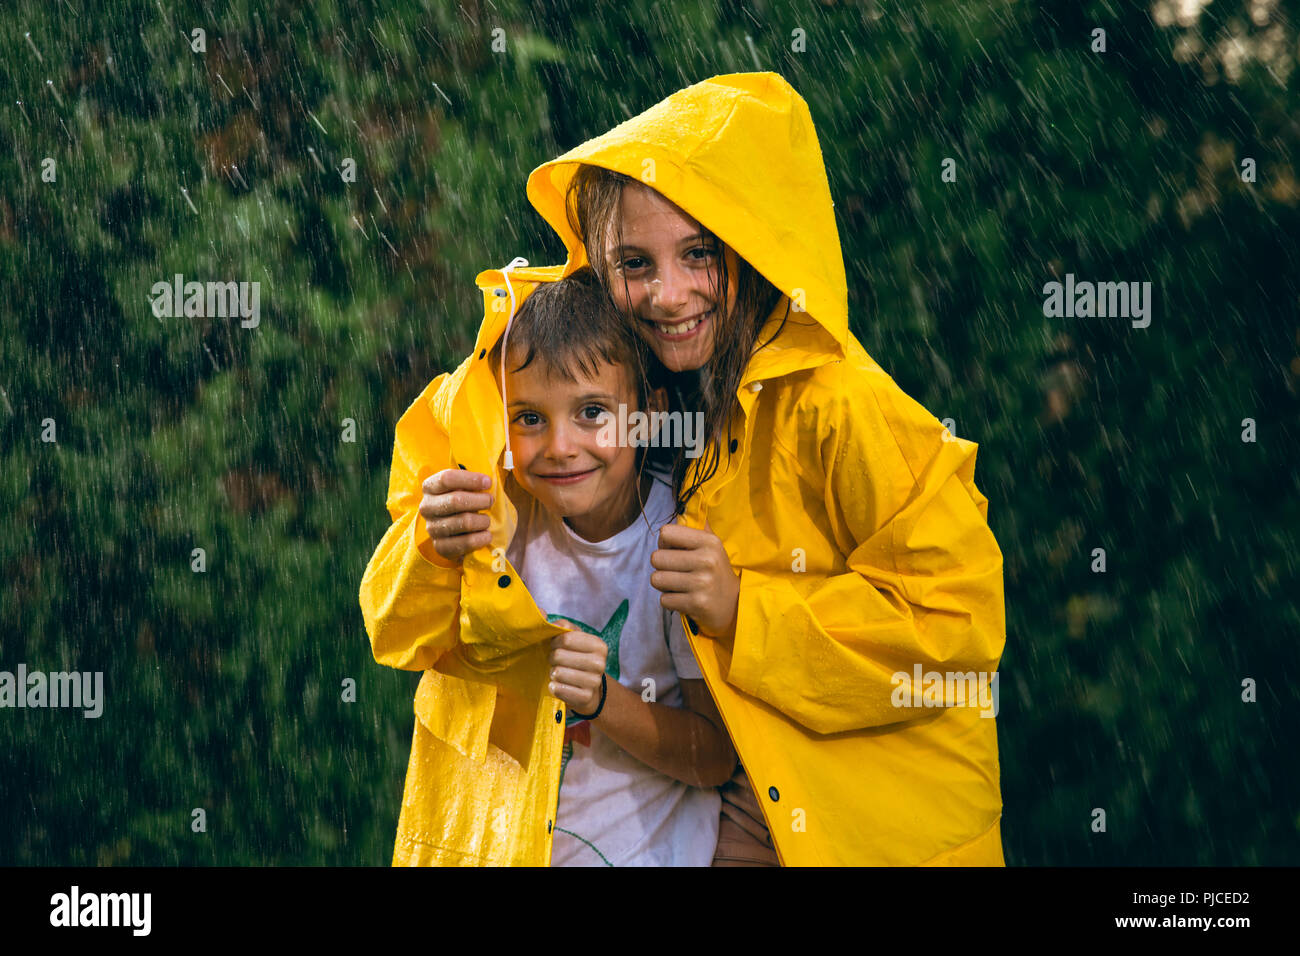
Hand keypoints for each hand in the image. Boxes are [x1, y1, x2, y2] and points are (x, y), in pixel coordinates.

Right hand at [419, 469, 492, 562]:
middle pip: (456, 500)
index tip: (488, 482)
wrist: (458, 531)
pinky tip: (486, 535)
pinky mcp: (440, 546)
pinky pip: (465, 543)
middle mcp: (427, 507)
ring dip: (482, 520)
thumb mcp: (466, 487)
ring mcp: (432, 528)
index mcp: (430, 487)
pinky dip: (480, 538)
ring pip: (464, 522)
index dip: (471, 479)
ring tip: (487, 520)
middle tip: (490, 501)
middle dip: (480, 500)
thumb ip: (474, 482)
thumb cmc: (465, 502)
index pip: (447, 478)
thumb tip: (488, 480)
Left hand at [548, 627, 607, 714]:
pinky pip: (559, 689)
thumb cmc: (574, 658)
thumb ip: (559, 625)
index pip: (566, 638)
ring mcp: (594, 682)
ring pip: (558, 672)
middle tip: (555, 661)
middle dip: (551, 658)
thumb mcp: (572, 639)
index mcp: (598, 645)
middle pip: (559, 655)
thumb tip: (541, 614)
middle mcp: (600, 663)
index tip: (554, 646)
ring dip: (552, 673)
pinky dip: (554, 687)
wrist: (588, 688)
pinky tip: (558, 685)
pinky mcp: (586, 698)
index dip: (554, 641)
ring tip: (557, 673)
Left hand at [651, 519, 739, 640]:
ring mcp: (702, 583)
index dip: (664, 543)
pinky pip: (664, 599)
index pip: (666, 532)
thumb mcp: (711, 546)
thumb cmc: (715, 571)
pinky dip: (670, 601)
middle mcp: (707, 560)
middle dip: (661, 567)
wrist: (734, 604)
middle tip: (675, 572)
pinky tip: (684, 598)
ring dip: (663, 585)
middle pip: (656, 558)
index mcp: (709, 541)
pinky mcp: (697, 603)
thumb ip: (694, 530)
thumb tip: (682, 513)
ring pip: (657, 579)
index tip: (673, 551)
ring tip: (678, 585)